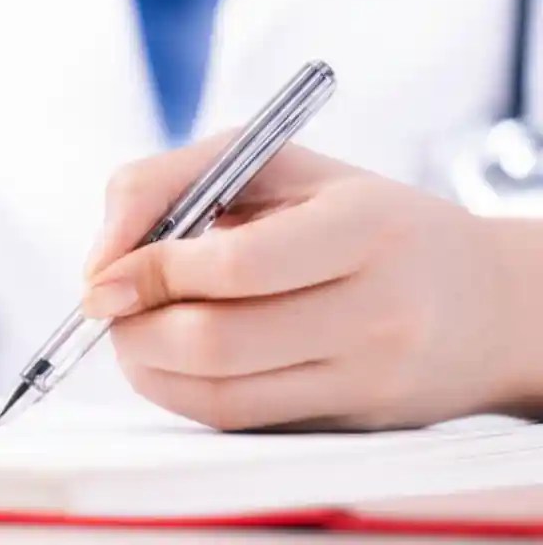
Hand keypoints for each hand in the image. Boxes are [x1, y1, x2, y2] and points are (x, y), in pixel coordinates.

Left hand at [83, 134, 542, 430]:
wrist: (486, 303)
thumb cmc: (360, 217)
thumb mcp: (278, 163)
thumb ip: (173, 182)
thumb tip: (102, 261)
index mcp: (365, 227)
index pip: (237, 265)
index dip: (152, 272)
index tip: (103, 276)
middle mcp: (377, 311)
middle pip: (217, 343)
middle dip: (134, 328)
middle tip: (108, 306)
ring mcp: (367, 379)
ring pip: (220, 397)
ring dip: (146, 366)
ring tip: (133, 330)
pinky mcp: (349, 424)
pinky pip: (239, 421)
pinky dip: (181, 393)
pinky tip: (172, 359)